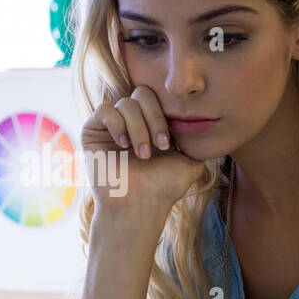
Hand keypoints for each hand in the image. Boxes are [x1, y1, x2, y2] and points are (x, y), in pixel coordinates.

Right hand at [81, 86, 206, 215]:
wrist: (139, 205)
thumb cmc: (164, 187)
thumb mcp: (191, 162)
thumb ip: (197, 141)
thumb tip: (205, 123)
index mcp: (154, 123)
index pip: (161, 97)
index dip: (167, 115)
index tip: (170, 145)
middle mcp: (133, 120)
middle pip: (143, 93)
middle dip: (155, 118)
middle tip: (161, 146)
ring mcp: (113, 124)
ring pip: (126, 103)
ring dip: (138, 128)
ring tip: (142, 154)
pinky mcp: (93, 130)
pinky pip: (105, 110)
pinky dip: (117, 124)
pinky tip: (123, 144)